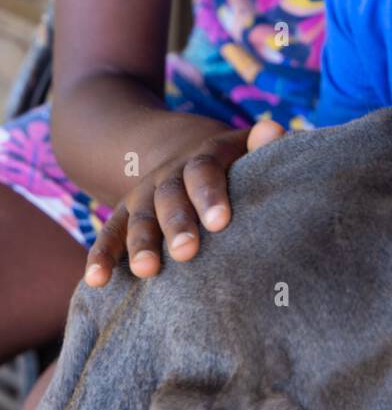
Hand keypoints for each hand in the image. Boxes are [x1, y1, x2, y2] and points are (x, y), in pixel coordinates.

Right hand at [84, 116, 285, 283]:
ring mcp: (143, 196)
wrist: (177, 148)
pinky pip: (109, 234)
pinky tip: (97, 281)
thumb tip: (274, 128)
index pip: (205, 171)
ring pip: (140, 219)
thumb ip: (260, 142)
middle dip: (178, 224)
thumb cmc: (228, 162)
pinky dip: (101, 257)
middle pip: (171, 198)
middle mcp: (169, 176)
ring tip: (146, 271)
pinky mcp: (124, 216)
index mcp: (202, 158)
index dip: (210, 194)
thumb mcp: (241, 146)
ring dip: (141, 244)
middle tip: (188, 251)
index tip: (221, 222)